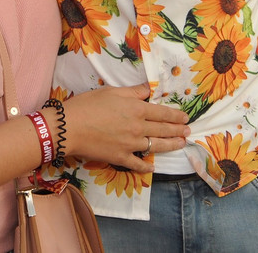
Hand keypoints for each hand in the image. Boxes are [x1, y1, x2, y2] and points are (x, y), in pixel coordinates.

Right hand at [61, 84, 190, 172]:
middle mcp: (137, 127)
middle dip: (178, 130)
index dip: (175, 115)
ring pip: (156, 146)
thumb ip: (133, 92)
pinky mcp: (120, 158)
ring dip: (171, 146)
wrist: (69, 127)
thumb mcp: (111, 91)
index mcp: (136, 109)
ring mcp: (130, 145)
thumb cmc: (87, 105)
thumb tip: (148, 90)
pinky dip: (146, 166)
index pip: (162, 112)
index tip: (185, 117)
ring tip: (181, 144)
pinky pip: (137, 164)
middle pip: (162, 129)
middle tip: (188, 131)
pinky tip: (152, 167)